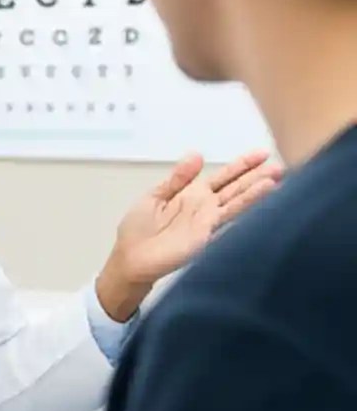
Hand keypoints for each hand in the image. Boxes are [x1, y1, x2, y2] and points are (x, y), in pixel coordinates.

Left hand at [96, 150, 282, 320]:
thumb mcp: (156, 196)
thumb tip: (197, 154)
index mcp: (193, 195)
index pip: (222, 177)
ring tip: (277, 177)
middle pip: (236, 188)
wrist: (131, 257)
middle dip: (256, 176)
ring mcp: (209, 221)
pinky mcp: (207, 234)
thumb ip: (178, 178)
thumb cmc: (139, 229)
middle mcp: (206, 207)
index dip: (240, 166)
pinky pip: (229, 217)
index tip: (260, 153)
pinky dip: (245, 206)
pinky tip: (259, 198)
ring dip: (257, 190)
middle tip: (279, 164)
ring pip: (237, 201)